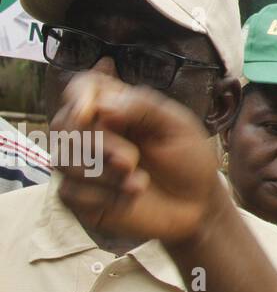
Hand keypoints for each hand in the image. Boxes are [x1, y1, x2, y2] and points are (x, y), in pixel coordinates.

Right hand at [51, 71, 226, 243]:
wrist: (197, 204)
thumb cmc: (188, 159)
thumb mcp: (177, 127)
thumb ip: (142, 108)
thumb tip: (101, 105)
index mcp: (118, 107)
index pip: (83, 88)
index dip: (79, 96)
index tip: (90, 113)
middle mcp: (94, 132)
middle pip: (65, 124)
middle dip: (97, 144)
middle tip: (130, 161)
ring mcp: (83, 164)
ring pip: (64, 159)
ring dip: (102, 173)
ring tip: (140, 182)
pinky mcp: (80, 197)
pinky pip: (69, 192)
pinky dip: (101, 196)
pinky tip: (129, 198)